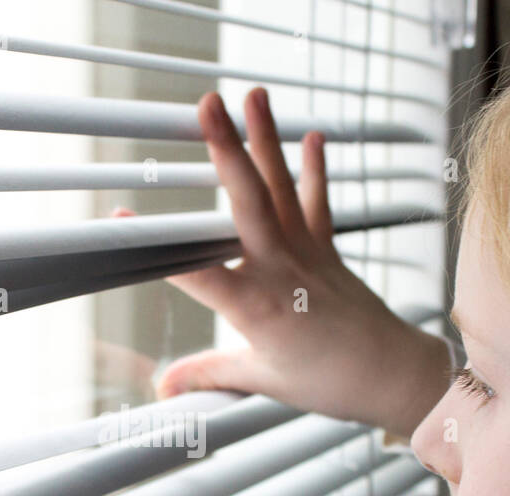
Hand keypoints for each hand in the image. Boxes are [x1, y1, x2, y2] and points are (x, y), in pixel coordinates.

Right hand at [136, 86, 449, 437]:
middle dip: (226, 149)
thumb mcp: (261, 379)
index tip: (118, 217)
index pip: (194, 272)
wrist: (390, 374)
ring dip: (264, 138)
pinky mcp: (327, 248)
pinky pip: (317, 202)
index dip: (154, 247)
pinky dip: (314, 168)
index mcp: (255, 307)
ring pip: (280, 187)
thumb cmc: (327, 381)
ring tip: (251, 94)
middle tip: (207, 105)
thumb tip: (162, 386)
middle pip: (246, 202)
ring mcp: (306, 252)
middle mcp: (280, 269)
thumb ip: (208, 373)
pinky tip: (311, 133)